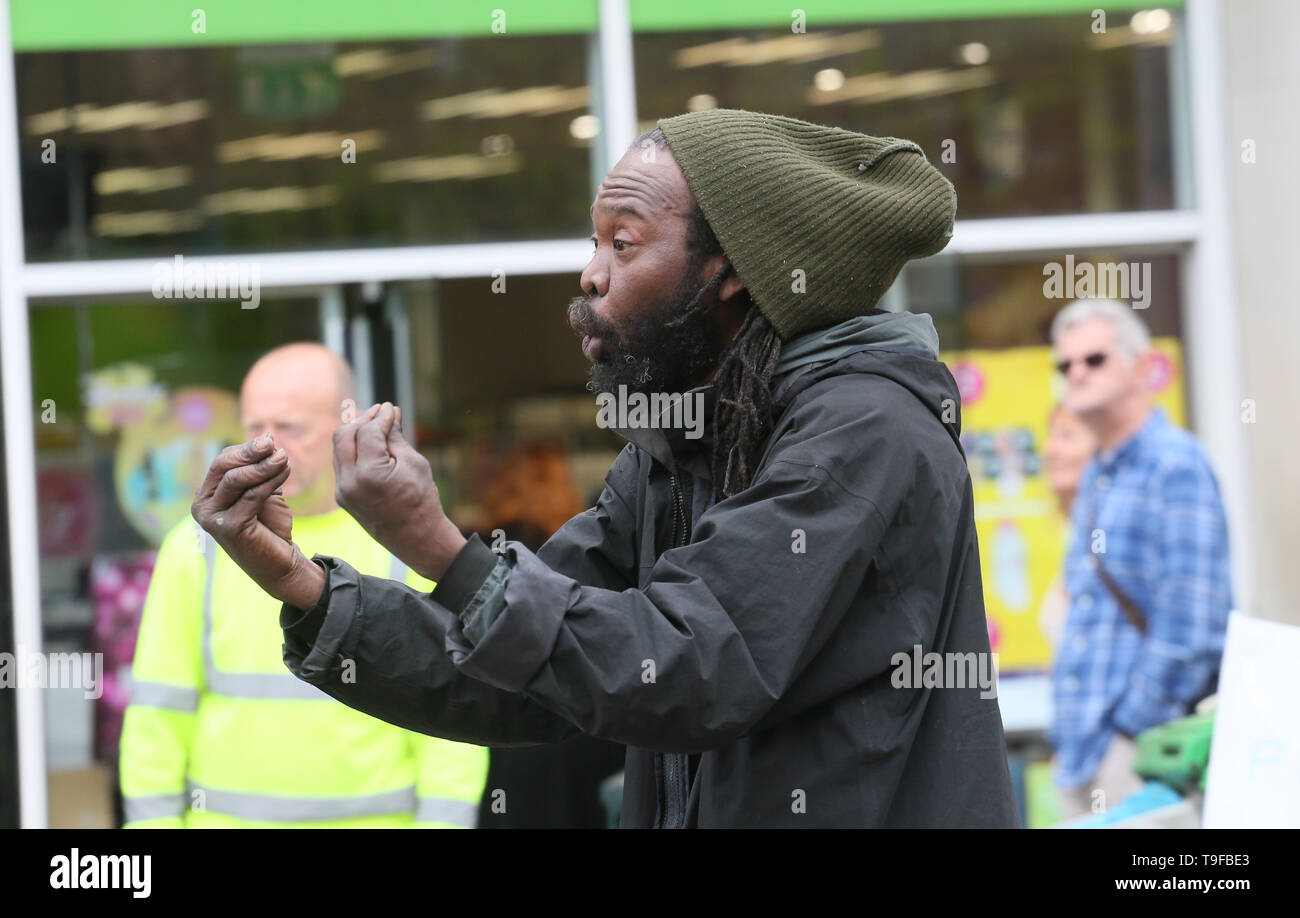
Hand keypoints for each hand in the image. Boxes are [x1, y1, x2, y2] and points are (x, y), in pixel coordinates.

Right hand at [191, 435, 325, 608]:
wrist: (281, 562)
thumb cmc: (270, 527)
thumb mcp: (263, 492)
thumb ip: (260, 470)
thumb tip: (266, 438)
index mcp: (206, 496)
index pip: (221, 463)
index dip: (245, 449)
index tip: (269, 440)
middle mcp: (202, 507)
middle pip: (223, 468)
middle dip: (250, 453)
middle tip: (274, 445)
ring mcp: (213, 518)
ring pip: (236, 480)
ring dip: (263, 466)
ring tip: (284, 457)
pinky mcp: (230, 528)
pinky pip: (251, 496)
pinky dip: (269, 481)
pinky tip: (284, 472)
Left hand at [333, 402, 465, 579]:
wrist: (416, 537)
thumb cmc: (421, 500)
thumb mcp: (413, 464)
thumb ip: (396, 437)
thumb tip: (390, 413)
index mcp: (369, 473)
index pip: (368, 432)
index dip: (380, 416)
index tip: (390, 407)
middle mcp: (349, 482)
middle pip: (344, 436)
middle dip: (361, 420)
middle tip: (379, 411)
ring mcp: (342, 491)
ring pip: (339, 449)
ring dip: (354, 433)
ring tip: (374, 423)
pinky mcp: (342, 496)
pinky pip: (342, 464)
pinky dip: (353, 450)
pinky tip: (369, 444)